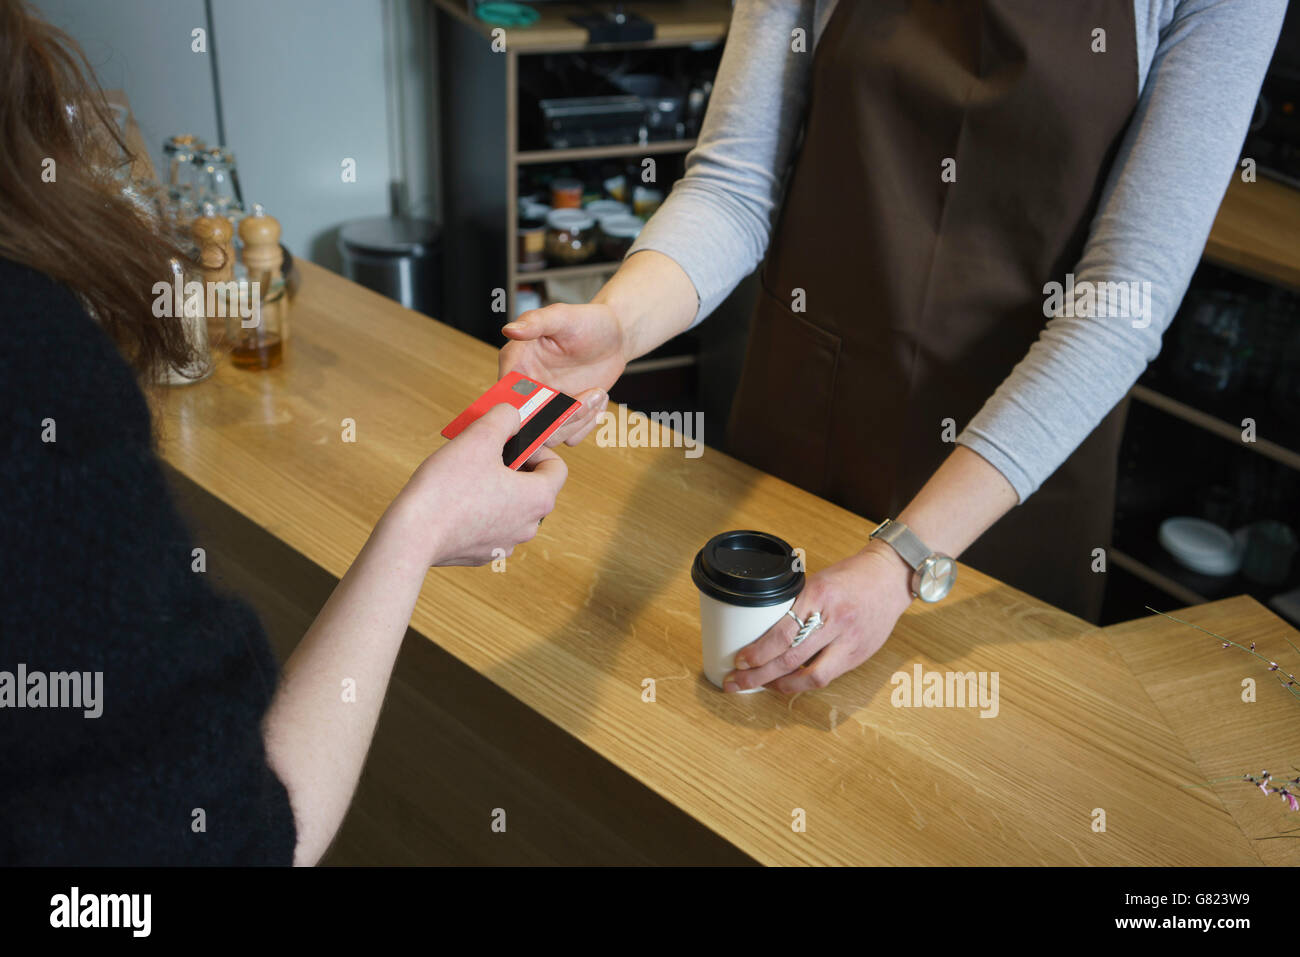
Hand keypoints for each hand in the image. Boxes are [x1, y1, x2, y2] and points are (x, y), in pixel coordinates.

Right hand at [386, 403, 567, 566]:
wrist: (412, 536)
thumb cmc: (447, 488)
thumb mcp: (479, 437)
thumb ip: (504, 417)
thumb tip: (512, 415)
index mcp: (538, 498)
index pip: (557, 467)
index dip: (536, 448)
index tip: (511, 443)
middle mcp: (529, 526)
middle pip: (533, 487)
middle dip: (513, 467)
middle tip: (486, 455)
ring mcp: (507, 544)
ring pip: (511, 507)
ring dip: (496, 489)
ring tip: (467, 476)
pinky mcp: (484, 555)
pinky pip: (490, 526)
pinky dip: (479, 511)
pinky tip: (455, 502)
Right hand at [499, 302, 626, 445]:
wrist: (614, 337)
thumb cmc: (587, 321)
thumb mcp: (562, 316)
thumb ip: (535, 322)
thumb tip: (509, 329)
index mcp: (516, 363)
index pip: (505, 394)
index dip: (521, 406)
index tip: (551, 401)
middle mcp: (526, 389)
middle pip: (528, 423)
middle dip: (562, 416)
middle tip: (592, 394)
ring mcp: (544, 407)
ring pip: (550, 436)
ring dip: (579, 420)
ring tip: (598, 393)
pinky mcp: (564, 418)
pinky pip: (570, 438)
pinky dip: (588, 424)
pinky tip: (598, 398)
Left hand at [723, 542, 914, 693]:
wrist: (891, 577)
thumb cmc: (851, 576)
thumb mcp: (817, 581)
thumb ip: (797, 605)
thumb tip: (763, 630)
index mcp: (820, 597)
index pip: (783, 634)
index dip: (758, 653)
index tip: (739, 661)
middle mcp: (836, 622)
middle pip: (792, 659)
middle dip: (759, 676)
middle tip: (735, 683)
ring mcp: (850, 642)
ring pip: (812, 677)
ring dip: (781, 686)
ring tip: (759, 687)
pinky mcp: (859, 655)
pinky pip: (827, 675)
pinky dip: (804, 681)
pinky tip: (787, 682)